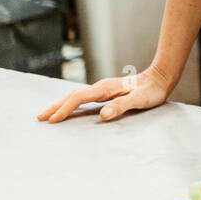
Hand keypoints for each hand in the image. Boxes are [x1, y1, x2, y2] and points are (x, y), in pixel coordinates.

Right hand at [37, 65, 172, 123]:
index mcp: (105, 89)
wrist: (160, 78)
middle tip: (40, 118)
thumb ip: (122, 106)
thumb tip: (103, 115)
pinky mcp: (106, 92)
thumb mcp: (140, 100)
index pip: (78, 98)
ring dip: (61, 105)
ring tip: (48, 115)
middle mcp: (101, 87)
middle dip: (55, 107)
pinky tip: (69, 109)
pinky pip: (83, 98)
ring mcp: (103, 89)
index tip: (52, 120)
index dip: (64, 109)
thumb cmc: (152, 91)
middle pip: (72, 96)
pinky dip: (71, 104)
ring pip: (76, 96)